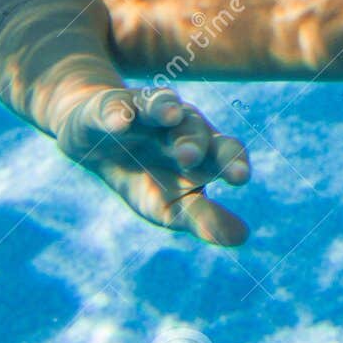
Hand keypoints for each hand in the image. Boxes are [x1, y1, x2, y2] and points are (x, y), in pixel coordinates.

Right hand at [51, 86, 251, 246]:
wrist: (99, 146)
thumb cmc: (147, 180)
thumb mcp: (171, 208)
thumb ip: (204, 219)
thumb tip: (243, 237)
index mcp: (204, 151)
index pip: (226, 152)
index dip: (234, 162)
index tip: (239, 178)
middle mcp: (182, 126)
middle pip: (195, 129)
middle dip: (195, 141)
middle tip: (190, 158)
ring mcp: (149, 112)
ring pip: (162, 105)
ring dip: (166, 111)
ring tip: (171, 116)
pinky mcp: (112, 106)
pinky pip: (116, 105)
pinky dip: (118, 112)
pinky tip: (120, 122)